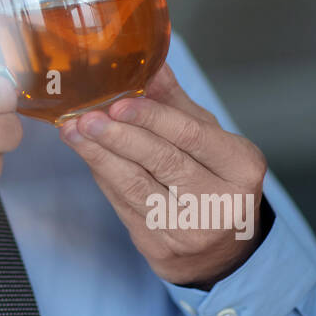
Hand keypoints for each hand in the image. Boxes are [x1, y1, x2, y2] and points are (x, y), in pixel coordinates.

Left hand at [59, 63, 266, 289]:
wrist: (221, 251)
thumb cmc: (214, 181)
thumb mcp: (210, 139)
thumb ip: (177, 103)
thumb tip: (150, 64)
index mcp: (241, 167)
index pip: (192, 135)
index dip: (152, 117)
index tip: (118, 101)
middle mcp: (220, 202)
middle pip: (163, 161)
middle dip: (119, 136)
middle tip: (87, 116)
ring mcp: (190, 230)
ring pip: (136, 185)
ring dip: (99, 155)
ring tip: (74, 131)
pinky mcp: (160, 247)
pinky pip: (123, 204)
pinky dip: (102, 175)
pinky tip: (86, 154)